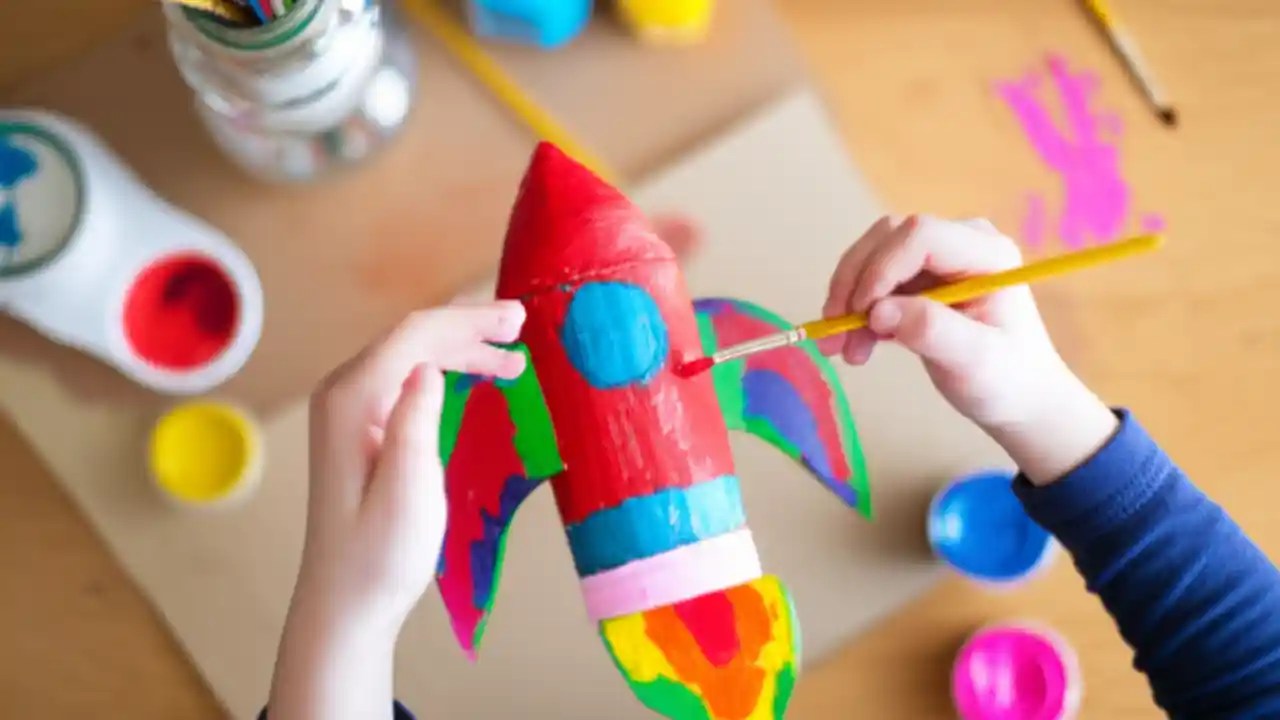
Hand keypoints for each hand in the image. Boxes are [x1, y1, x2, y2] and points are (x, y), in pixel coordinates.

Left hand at [269, 301, 525, 719]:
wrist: (347, 600)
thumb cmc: (381, 554)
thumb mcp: (408, 491)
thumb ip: (414, 423)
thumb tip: (428, 367)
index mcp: (352, 400)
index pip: (414, 336)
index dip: (468, 321)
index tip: (517, 318)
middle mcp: (343, 394)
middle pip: (412, 337)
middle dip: (469, 327)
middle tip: (522, 325)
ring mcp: (347, 409)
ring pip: (411, 355)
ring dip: (461, 348)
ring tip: (511, 357)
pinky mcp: (359, 428)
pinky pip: (406, 379)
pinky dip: (446, 369)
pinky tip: (474, 376)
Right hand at [823, 215, 1116, 483]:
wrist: (1019, 398)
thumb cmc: (1008, 380)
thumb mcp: (975, 362)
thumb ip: (931, 331)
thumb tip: (878, 311)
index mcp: (987, 253)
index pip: (920, 235)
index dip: (881, 268)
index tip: (861, 314)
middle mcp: (962, 244)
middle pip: (888, 238)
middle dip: (854, 283)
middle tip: (833, 333)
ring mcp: (939, 260)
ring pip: (872, 258)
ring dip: (847, 299)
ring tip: (840, 349)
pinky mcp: (920, 279)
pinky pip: (873, 282)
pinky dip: (855, 313)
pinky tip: (856, 348)